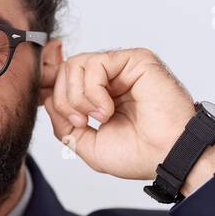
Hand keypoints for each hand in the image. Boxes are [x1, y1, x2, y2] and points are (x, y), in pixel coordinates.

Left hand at [39, 47, 200, 181]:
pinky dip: (93, 90)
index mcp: (100, 96)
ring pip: (75, 65)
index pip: (64, 80)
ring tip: (99, 117)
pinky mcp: (134, 59)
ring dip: (78, 97)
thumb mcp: (85, 144)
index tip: (55, 108)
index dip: (50, 89)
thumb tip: (47, 99)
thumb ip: (62, 122)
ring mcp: (122, 68)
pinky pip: (94, 63)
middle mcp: (111, 79)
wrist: (167, 156)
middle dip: (64, 100)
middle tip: (82, 123)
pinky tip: (108, 109)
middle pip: (65, 72)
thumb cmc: (138, 154)